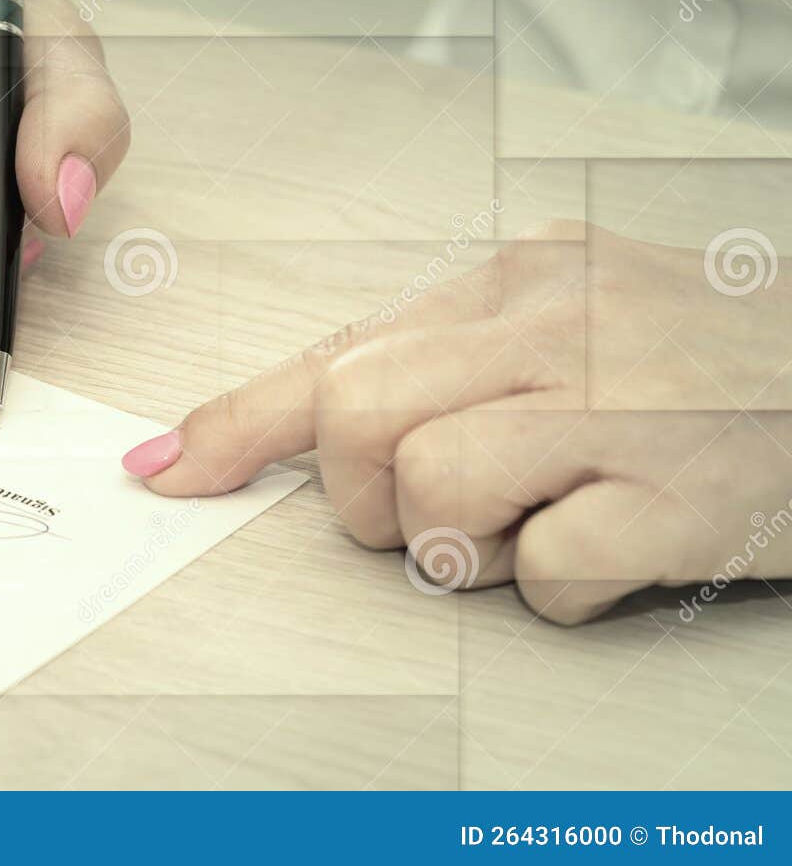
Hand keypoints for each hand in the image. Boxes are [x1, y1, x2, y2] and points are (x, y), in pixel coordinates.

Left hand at [123, 222, 791, 623]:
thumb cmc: (696, 370)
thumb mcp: (561, 332)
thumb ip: (435, 372)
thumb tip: (261, 435)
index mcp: (518, 281)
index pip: (338, 354)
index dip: (237, 424)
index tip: (169, 471)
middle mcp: (560, 325)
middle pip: (357, 417)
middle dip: (363, 496)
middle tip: (432, 509)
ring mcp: (623, 405)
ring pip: (433, 489)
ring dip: (462, 544)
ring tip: (539, 520)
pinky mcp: (681, 494)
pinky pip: (546, 571)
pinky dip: (560, 584)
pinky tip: (613, 545)